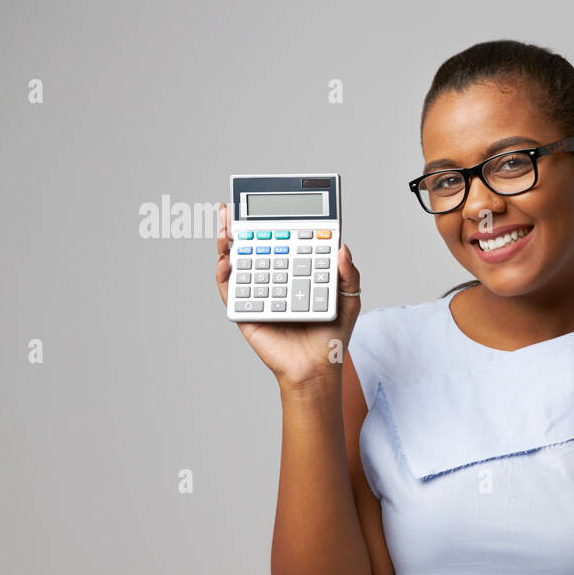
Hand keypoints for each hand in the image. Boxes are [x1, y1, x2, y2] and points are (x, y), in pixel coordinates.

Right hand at [214, 201, 362, 390]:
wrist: (317, 369)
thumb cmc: (331, 336)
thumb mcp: (349, 300)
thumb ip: (348, 274)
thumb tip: (343, 246)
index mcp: (297, 273)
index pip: (282, 242)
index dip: (272, 223)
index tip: (266, 205)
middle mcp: (275, 280)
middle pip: (253, 248)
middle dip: (239, 228)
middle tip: (231, 210)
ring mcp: (259, 294)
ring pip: (237, 265)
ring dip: (227, 245)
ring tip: (226, 232)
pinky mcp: (247, 312)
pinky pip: (231, 291)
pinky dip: (224, 275)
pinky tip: (227, 263)